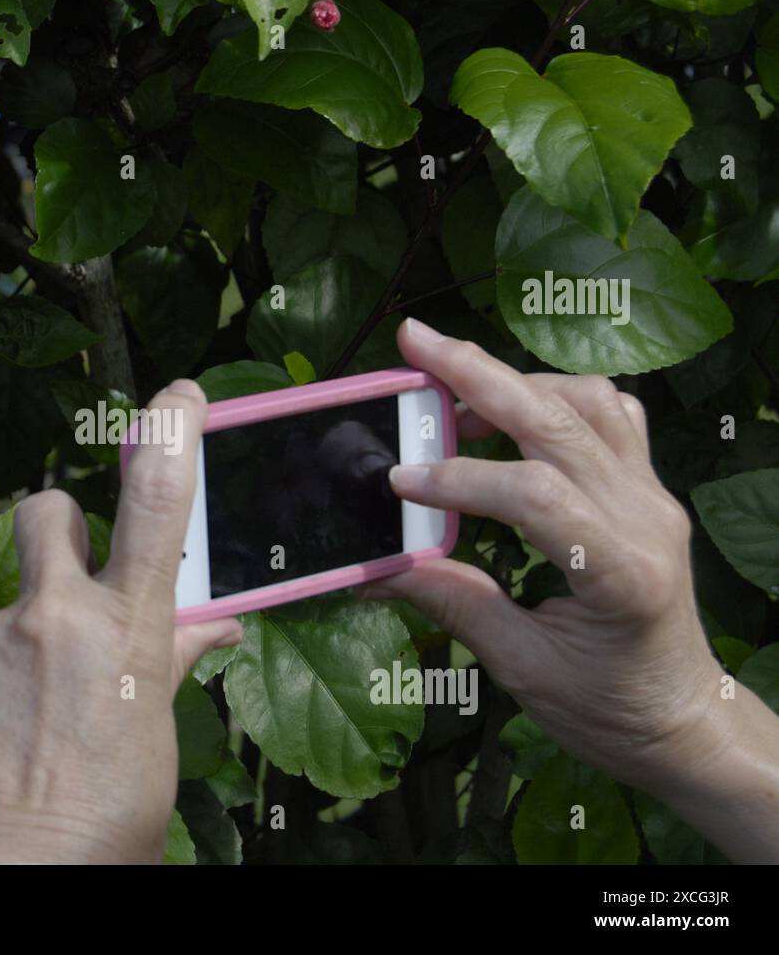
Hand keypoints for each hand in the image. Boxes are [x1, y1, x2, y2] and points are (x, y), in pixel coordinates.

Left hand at [0, 379, 241, 862]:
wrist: (18, 886)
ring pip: (0, 602)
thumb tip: (214, 624)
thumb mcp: (157, 736)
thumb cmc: (110, 820)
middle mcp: (49, 618)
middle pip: (44, 510)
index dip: (170, 436)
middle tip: (67, 576)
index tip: (176, 396)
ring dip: (16, 635)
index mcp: (125, 630)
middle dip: (57, 525)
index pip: (157, 505)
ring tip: (27, 711)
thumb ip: (171, 660)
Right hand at [366, 318, 778, 861]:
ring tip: (454, 385)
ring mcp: (652, 495)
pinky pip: (612, 416)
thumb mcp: (524, 669)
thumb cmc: (609, 709)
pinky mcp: (647, 489)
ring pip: (590, 401)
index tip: (397, 483)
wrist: (683, 719)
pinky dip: (557, 396)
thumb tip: (378, 568)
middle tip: (416, 342)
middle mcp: (645, 517)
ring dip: (517, 380)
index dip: (458, 478)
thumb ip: (455, 605)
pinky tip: (513, 410)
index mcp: (619, 572)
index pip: (533, 494)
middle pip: (561, 418)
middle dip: (480, 374)